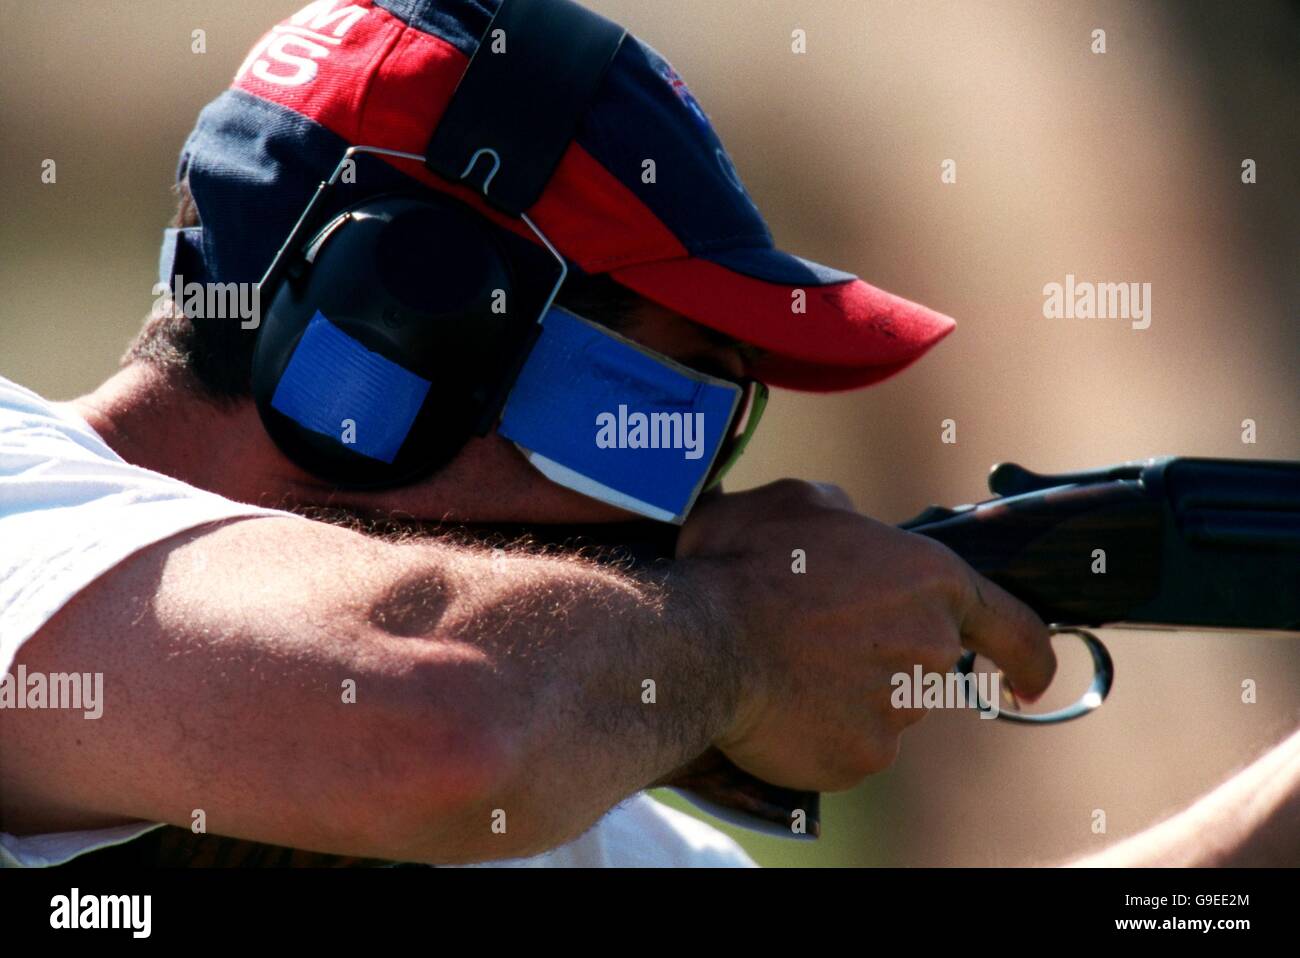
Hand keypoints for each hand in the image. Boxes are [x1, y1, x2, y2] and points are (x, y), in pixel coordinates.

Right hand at [677, 479, 1053, 790]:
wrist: (702, 642)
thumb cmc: (746, 563)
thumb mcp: (794, 501)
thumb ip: (842, 512)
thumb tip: (847, 525)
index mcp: (930, 578)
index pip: (1012, 625)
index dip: (1028, 656)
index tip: (1028, 683)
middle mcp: (931, 645)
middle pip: (925, 660)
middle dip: (883, 654)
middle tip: (816, 640)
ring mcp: (902, 706)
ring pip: (885, 704)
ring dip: (847, 690)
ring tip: (783, 665)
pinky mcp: (865, 755)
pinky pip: (852, 744)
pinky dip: (823, 731)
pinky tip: (782, 705)